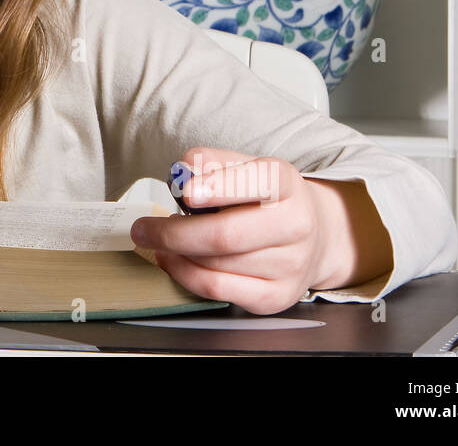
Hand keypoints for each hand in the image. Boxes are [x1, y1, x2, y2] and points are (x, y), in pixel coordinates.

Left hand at [129, 146, 341, 314]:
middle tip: (143, 228)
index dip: (219, 188)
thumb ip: (211, 162)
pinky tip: (172, 260)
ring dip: (176, 252)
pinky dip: (184, 274)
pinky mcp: (275, 296)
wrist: (314, 237)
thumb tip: (181, 171)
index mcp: (287, 184)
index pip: (256, 183)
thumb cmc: (264, 199)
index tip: (186, 193)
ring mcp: (289, 265)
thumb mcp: (245, 168)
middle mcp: (295, 225)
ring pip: (214, 264)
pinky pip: (217, 289)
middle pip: (225, 235)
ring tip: (161, 239)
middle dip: (174, 232)